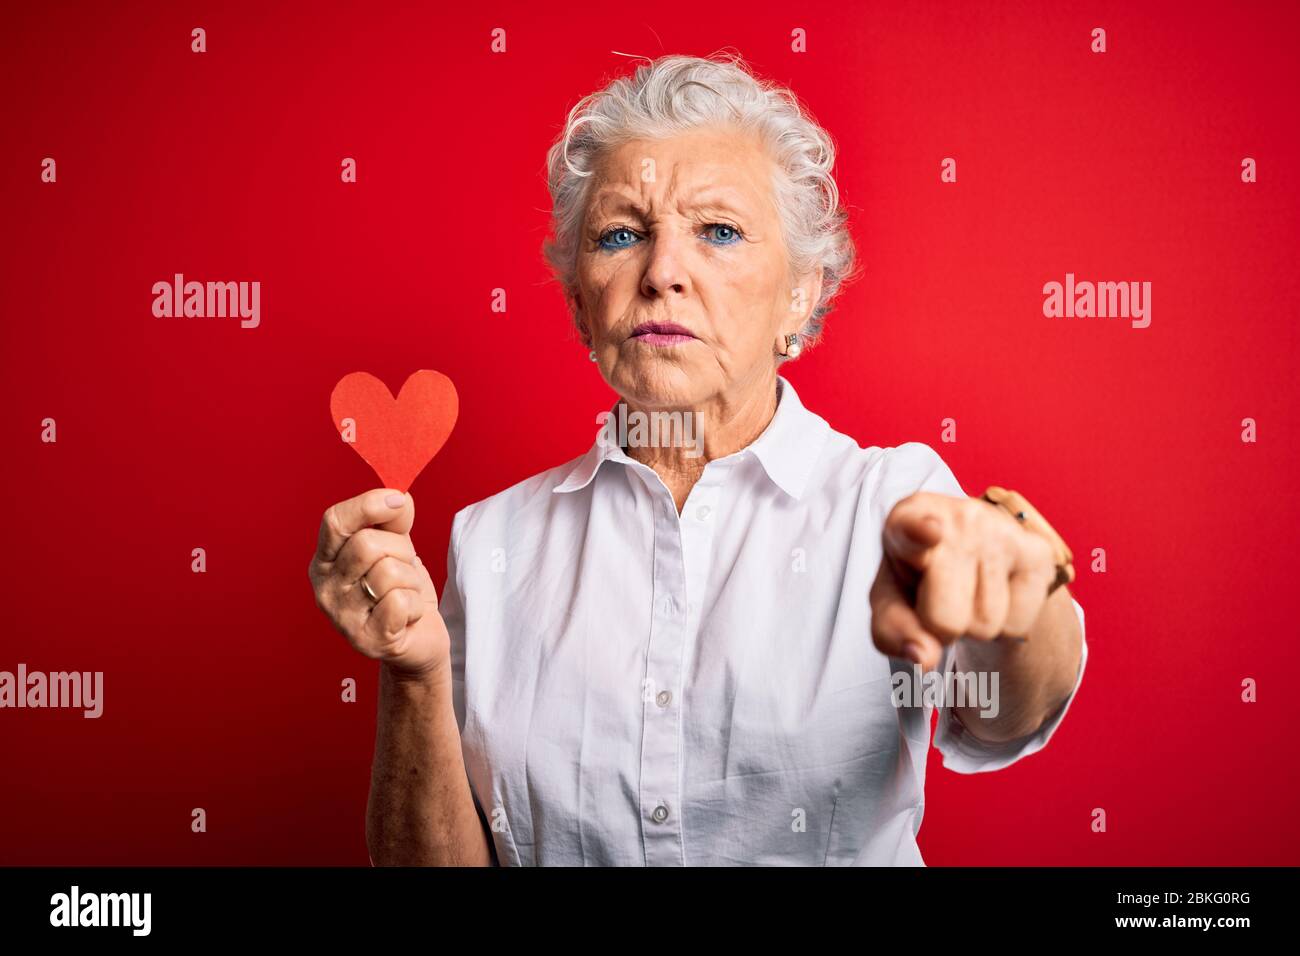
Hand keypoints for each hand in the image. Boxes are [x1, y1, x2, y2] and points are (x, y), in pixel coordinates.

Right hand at [308, 488, 448, 678]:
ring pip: (389, 572)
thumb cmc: (402, 589)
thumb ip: (392, 519)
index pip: (334, 521)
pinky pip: (401, 602)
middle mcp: (325, 589)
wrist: (418, 638)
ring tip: (405, 594)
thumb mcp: (396, 546)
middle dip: (401, 551)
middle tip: (405, 569)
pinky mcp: (367, 640)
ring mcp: (342, 618)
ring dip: (411, 581)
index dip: (369, 505)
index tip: (397, 501)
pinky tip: (407, 616)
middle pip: (367, 544)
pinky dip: (416, 606)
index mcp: (325, 560)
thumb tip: (397, 498)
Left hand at [869, 491, 1057, 671]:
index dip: (919, 532)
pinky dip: (1005, 625)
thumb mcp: (891, 600)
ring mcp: (1002, 532)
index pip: (912, 529)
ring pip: (986, 626)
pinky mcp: (1037, 553)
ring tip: (968, 591)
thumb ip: (893, 630)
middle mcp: (958, 518)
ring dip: (974, 626)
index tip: (930, 531)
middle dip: (941, 627)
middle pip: (946, 619)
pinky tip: (996, 591)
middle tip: (940, 599)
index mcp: (906, 521)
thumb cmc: (918, 574)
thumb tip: (923, 657)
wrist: (968, 548)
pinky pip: (1018, 625)